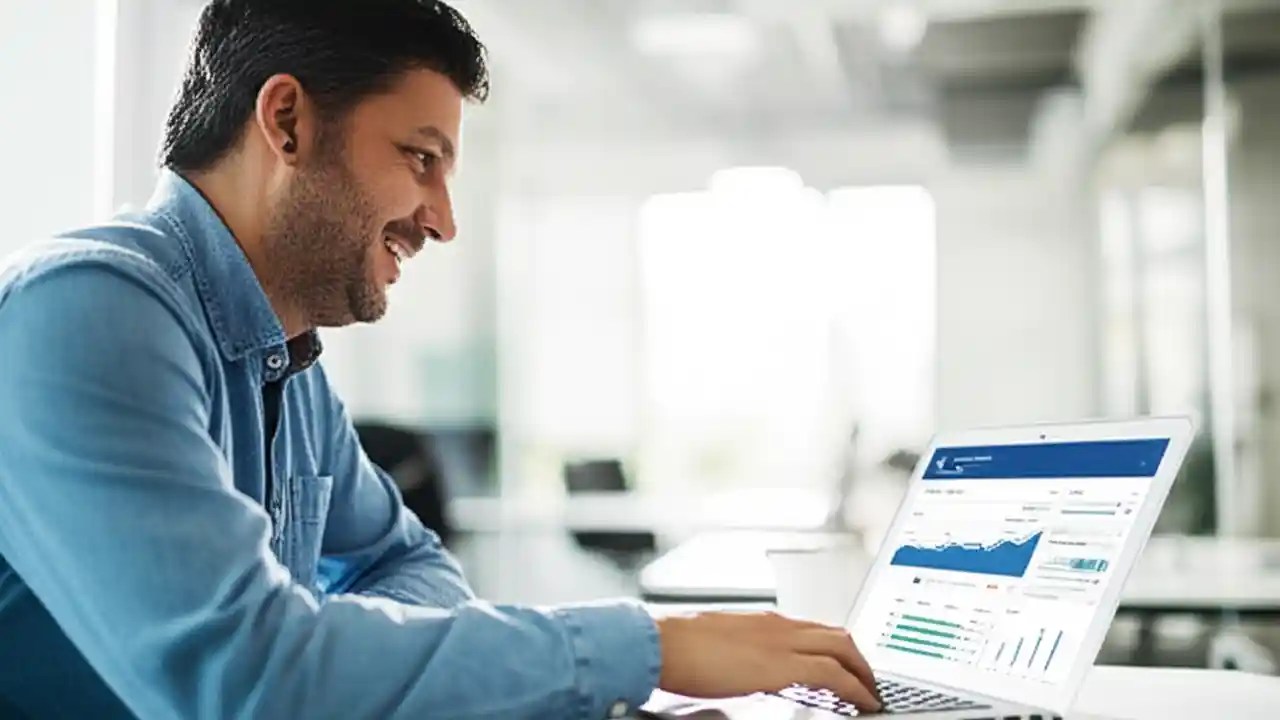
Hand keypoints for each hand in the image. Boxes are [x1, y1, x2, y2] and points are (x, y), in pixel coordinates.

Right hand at [655, 611, 880, 711]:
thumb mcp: (718, 643)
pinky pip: (833, 674)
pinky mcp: (782, 664)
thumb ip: (739, 650)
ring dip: (862, 670)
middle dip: (858, 658)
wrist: (664, 644)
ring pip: (842, 647)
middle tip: (868, 679)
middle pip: (836, 635)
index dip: (836, 647)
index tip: (845, 663)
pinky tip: (863, 702)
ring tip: (871, 692)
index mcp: (763, 621)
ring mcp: (783, 641)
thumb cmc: (678, 646)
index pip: (813, 629)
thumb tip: (742, 664)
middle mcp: (779, 625)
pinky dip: (855, 687)